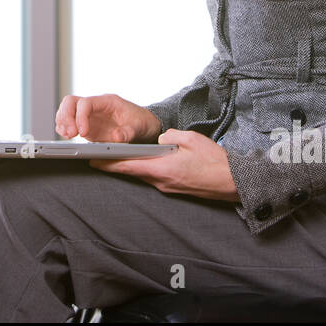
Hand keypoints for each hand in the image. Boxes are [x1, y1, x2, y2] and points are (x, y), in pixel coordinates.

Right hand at [55, 93, 160, 143]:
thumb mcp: (139, 128)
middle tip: (70, 134)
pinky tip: (66, 136)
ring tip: (66, 136)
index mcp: (107, 102)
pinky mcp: (87, 125)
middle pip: (71, 102)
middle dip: (66, 117)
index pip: (85, 103)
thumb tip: (116, 137)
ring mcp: (89, 115)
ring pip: (66, 109)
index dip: (80, 117)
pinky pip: (69, 121)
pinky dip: (64, 127)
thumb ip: (127, 132)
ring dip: (62, 122)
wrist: (144, 124)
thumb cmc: (142, 122)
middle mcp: (95, 106)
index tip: (82, 133)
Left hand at [89, 129, 238, 202]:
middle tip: (97, 157)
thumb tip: (160, 139)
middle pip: (132, 172)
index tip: (93, 159)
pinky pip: (154, 178)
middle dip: (115, 164)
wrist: (232, 182)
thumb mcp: (191, 139)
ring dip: (130, 167)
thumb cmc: (214, 161)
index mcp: (163, 168)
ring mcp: (167, 188)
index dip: (109, 163)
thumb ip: (170, 136)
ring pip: (143, 175)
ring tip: (117, 156)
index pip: (129, 166)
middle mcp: (162, 182)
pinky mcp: (174, 189)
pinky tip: (143, 162)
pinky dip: (145, 170)